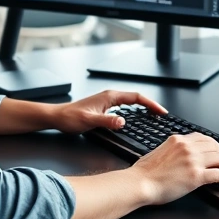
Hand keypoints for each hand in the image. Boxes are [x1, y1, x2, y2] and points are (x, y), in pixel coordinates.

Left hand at [49, 90, 166, 134]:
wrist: (57, 117)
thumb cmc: (70, 117)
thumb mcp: (90, 121)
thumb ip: (107, 121)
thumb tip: (123, 122)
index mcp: (110, 97)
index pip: (136, 97)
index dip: (151, 104)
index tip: (160, 112)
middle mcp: (110, 97)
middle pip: (136, 98)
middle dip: (150, 105)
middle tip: (161, 115)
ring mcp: (107, 102)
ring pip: (131, 102)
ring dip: (143, 108)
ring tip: (153, 116)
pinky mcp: (104, 108)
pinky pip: (124, 107)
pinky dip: (134, 111)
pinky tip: (135, 118)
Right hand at [131, 133, 218, 204]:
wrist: (139, 183)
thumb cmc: (144, 172)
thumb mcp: (160, 152)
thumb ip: (174, 150)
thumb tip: (182, 158)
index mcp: (178, 139)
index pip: (203, 138)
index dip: (214, 146)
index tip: (217, 153)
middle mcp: (187, 147)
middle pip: (214, 146)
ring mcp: (192, 160)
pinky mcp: (195, 175)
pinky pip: (218, 174)